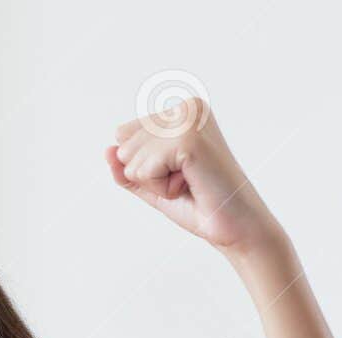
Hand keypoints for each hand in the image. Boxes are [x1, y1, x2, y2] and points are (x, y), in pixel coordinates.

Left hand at [107, 99, 286, 258]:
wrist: (234, 226)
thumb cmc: (199, 203)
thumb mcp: (152, 184)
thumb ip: (126, 168)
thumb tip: (107, 150)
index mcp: (180, 110)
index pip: (123, 134)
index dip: (143, 166)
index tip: (179, 172)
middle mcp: (186, 107)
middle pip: (123, 145)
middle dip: (147, 174)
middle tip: (185, 180)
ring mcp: (189, 120)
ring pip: (130, 158)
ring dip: (155, 182)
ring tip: (189, 182)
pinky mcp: (189, 140)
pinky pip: (144, 170)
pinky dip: (162, 188)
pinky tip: (191, 185)